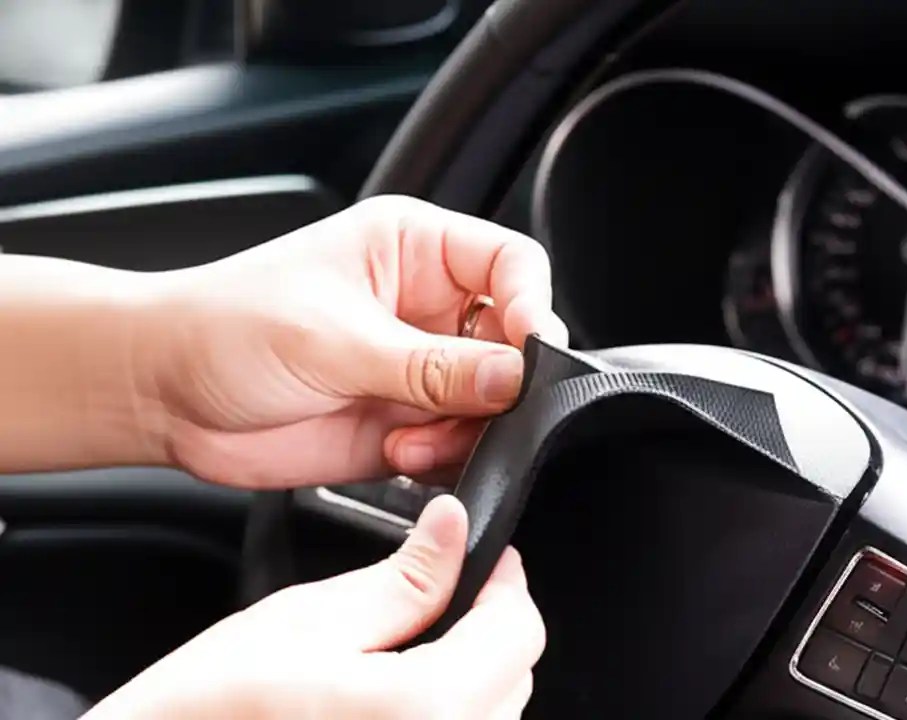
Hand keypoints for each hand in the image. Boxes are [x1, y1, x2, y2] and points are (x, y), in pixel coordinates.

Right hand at [83, 495, 544, 719]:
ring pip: (494, 717)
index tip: (483, 557)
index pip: (519, 632)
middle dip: (487, 630)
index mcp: (426, 708)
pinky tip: (393, 703)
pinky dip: (445, 715)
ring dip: (471, 678)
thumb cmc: (204, 712)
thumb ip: (402, 577)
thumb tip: (453, 527)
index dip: (504, 582)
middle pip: (515, 678)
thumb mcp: (307, 622)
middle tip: (439, 597)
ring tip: (403, 656)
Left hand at [143, 195, 568, 487]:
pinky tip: (400, 450)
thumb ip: (430, 365)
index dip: (531, 304)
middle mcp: (426, 306)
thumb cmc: (225, 329)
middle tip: (476, 404)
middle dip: (502, 381)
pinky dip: (446, 456)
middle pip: (514, 338)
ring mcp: (419, 367)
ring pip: (494, 400)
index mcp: (415, 250)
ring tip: (414, 434)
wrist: (163, 394)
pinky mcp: (407, 420)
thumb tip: (512, 376)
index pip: (512, 264)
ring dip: (468, 427)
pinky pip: (461, 443)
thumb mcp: (334, 339)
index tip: (530, 348)